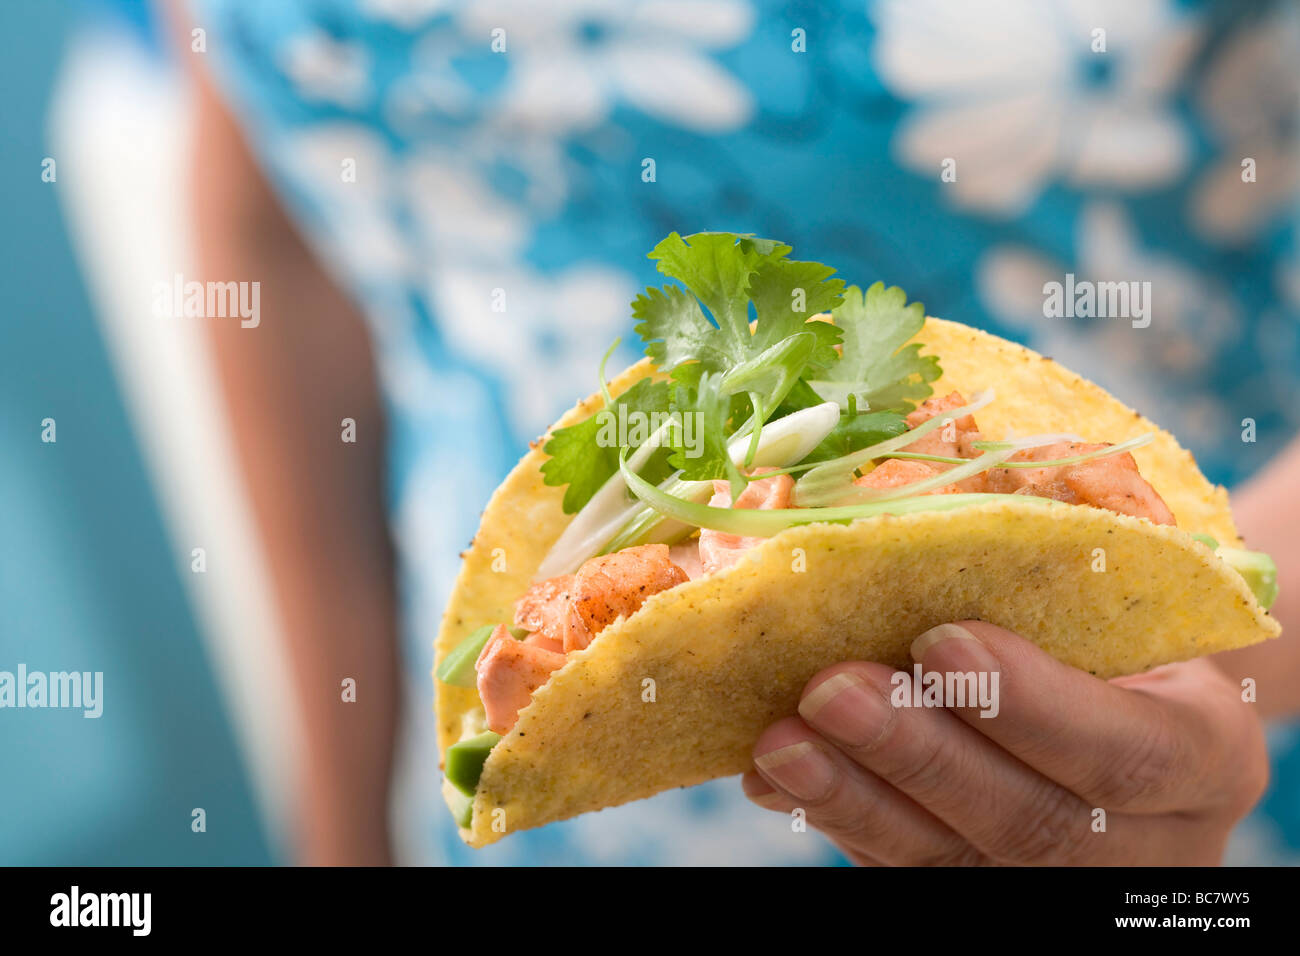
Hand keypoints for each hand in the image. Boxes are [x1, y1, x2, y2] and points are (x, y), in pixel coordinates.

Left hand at [743, 621, 1268, 864]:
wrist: (1141, 707)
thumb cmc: (1129, 630)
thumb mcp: (1135, 603)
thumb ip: (1063, 586)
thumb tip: (923, 521)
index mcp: (1203, 757)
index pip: (1123, 752)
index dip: (1030, 706)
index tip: (942, 639)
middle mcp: (1141, 843)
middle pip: (1027, 821)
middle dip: (917, 754)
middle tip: (831, 690)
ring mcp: (1057, 882)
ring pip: (952, 862)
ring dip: (855, 800)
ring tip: (781, 743)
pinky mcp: (983, 888)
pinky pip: (906, 871)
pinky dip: (836, 820)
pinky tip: (775, 778)